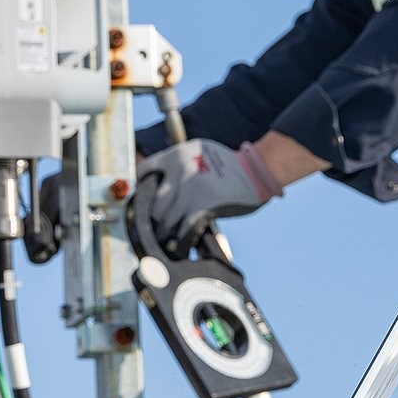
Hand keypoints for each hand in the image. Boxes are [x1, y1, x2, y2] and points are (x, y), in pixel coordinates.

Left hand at [136, 139, 282, 254]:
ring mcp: (188, 190)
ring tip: (167, 241)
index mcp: (175, 155)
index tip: (143, 202)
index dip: (142, 189)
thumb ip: (178, 164)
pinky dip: (180, 242)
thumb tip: (161, 185)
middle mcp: (178, 171)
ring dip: (165, 233)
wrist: (254, 170)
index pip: (145, 171)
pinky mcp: (201, 207)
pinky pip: (182, 231)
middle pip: (154, 203)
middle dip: (155, 218)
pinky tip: (181, 246)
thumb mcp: (198, 151)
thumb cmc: (228, 164)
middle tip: (158, 227)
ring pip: (165, 220)